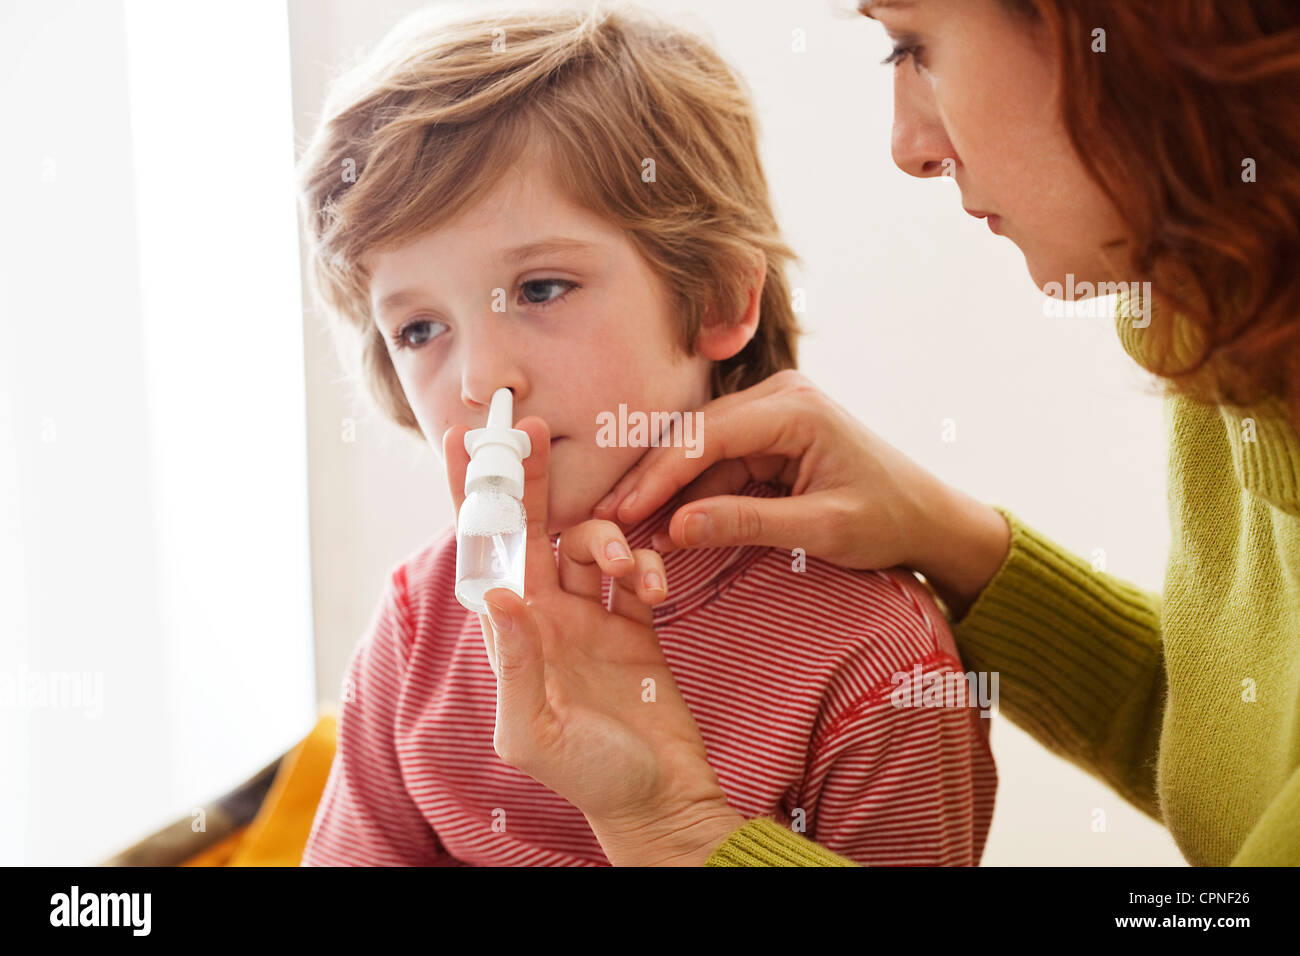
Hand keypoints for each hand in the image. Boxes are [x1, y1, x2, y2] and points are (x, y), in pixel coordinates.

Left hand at [443, 416, 745, 864]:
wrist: (659, 796)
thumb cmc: (590, 775)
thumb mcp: (533, 731)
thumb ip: (514, 663)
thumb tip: (497, 593)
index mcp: (512, 635)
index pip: (484, 553)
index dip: (471, 498)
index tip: (462, 442)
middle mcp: (544, 617)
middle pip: (532, 529)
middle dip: (529, 479)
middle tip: (532, 429)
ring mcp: (589, 617)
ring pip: (590, 543)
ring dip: (607, 539)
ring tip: (626, 570)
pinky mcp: (632, 623)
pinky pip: (635, 568)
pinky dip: (645, 564)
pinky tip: (653, 588)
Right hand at [591, 369, 1009, 619]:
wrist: (928, 518)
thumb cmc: (888, 520)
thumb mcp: (821, 529)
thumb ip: (748, 524)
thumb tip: (676, 529)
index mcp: (797, 408)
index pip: (710, 436)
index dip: (661, 475)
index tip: (624, 511)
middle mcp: (780, 397)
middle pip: (696, 436)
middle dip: (652, 480)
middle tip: (605, 518)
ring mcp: (773, 413)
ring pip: (701, 450)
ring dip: (666, 488)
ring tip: (623, 525)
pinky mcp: (770, 436)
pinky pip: (718, 463)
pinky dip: (692, 493)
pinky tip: (662, 520)